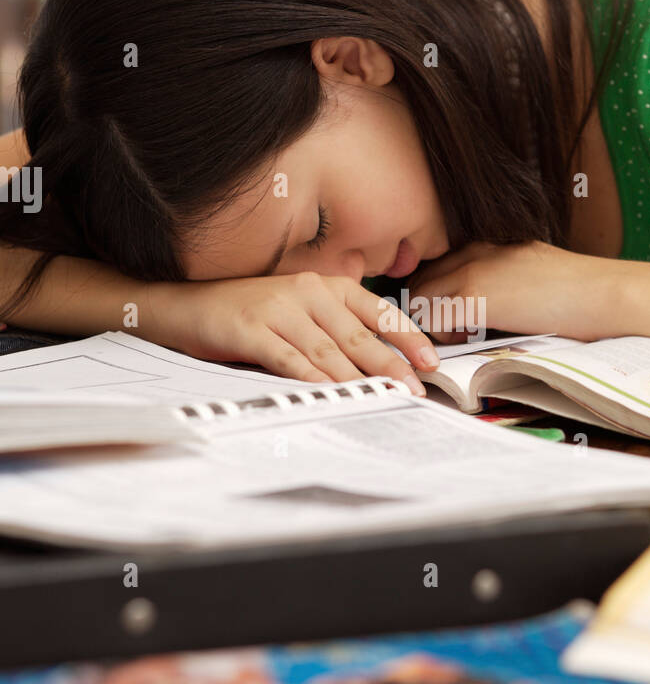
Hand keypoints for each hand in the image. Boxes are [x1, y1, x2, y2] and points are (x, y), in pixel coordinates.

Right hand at [147, 273, 439, 391]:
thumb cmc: (246, 312)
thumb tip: (376, 363)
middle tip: (413, 389)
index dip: (406, 336)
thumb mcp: (296, 311)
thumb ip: (332, 328)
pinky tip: (329, 392)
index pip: (377, 310)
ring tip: (382, 397)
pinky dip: (312, 377)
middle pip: (358, 334)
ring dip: (357, 378)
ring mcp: (278, 309)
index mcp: (324, 286)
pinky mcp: (250, 329)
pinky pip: (289, 358)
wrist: (186, 305)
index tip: (429, 360)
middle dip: (390, 365)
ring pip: (328, 349)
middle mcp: (306, 292)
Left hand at [408, 241, 608, 342]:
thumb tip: (487, 306)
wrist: (602, 294)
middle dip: (425, 310)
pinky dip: (438, 337)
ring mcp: (471, 272)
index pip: (437, 266)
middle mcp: (474, 251)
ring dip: (430, 323)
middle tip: (447, 333)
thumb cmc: (578, 293)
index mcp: (489, 244)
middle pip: (420, 280)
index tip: (446, 317)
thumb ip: (503, 281)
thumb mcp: (531, 274)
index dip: (435, 295)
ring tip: (457, 338)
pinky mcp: (474, 296)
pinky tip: (463, 343)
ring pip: (419, 299)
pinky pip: (430, 319)